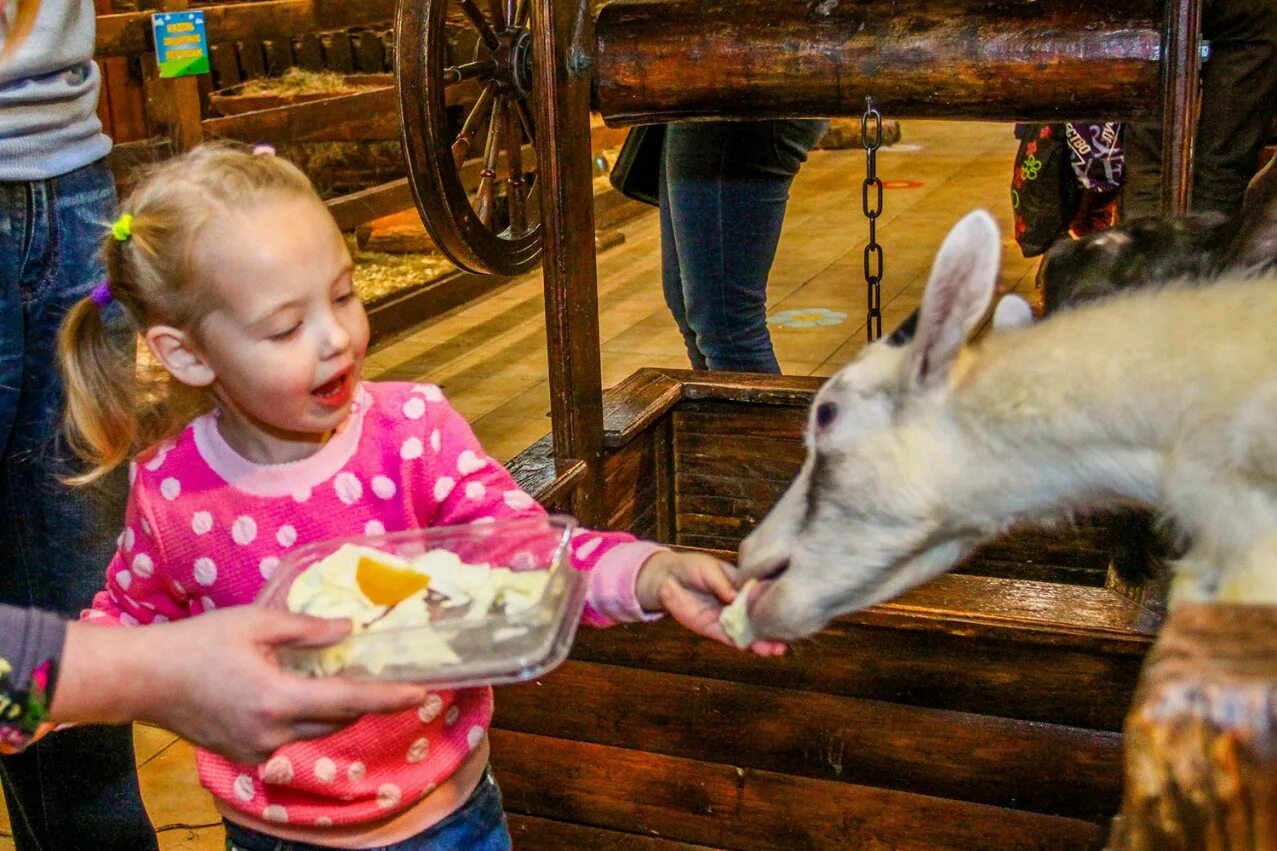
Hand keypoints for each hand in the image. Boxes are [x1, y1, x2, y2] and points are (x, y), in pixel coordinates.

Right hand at [56, 607, 427, 763]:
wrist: (143, 679)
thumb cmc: (197, 643)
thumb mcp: (255, 622)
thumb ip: (307, 629)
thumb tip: (348, 630)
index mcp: (278, 699)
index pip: (350, 701)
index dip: (390, 697)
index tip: (423, 693)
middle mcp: (273, 733)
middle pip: (338, 721)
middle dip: (364, 701)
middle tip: (387, 677)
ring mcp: (258, 750)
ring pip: (316, 731)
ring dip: (334, 709)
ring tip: (345, 679)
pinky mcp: (245, 755)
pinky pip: (291, 738)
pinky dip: (305, 717)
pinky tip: (302, 692)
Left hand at [634, 550, 786, 655]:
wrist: (668, 579)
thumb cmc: (692, 567)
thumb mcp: (709, 568)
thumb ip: (723, 583)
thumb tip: (736, 596)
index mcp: (743, 585)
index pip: (764, 595)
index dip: (777, 603)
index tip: (792, 610)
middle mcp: (740, 604)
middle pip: (760, 617)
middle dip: (774, 628)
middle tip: (787, 638)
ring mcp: (729, 618)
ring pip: (749, 632)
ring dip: (763, 642)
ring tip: (777, 649)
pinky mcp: (716, 630)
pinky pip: (732, 639)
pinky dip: (744, 645)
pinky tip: (757, 650)